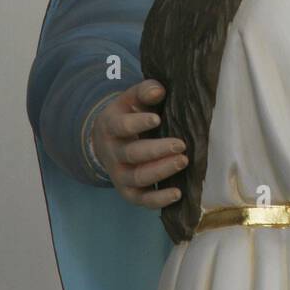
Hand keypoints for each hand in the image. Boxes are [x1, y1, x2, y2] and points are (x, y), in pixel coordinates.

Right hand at [91, 79, 187, 207]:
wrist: (107, 141)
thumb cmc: (128, 115)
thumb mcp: (131, 99)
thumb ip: (144, 91)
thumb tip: (159, 90)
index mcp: (111, 127)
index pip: (122, 126)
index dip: (138, 123)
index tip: (157, 119)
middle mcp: (113, 153)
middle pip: (132, 154)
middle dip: (157, 151)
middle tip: (181, 145)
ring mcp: (119, 174)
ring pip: (137, 178)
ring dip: (161, 171)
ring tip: (183, 162)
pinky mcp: (128, 191)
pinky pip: (141, 199)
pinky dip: (158, 199)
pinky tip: (177, 193)